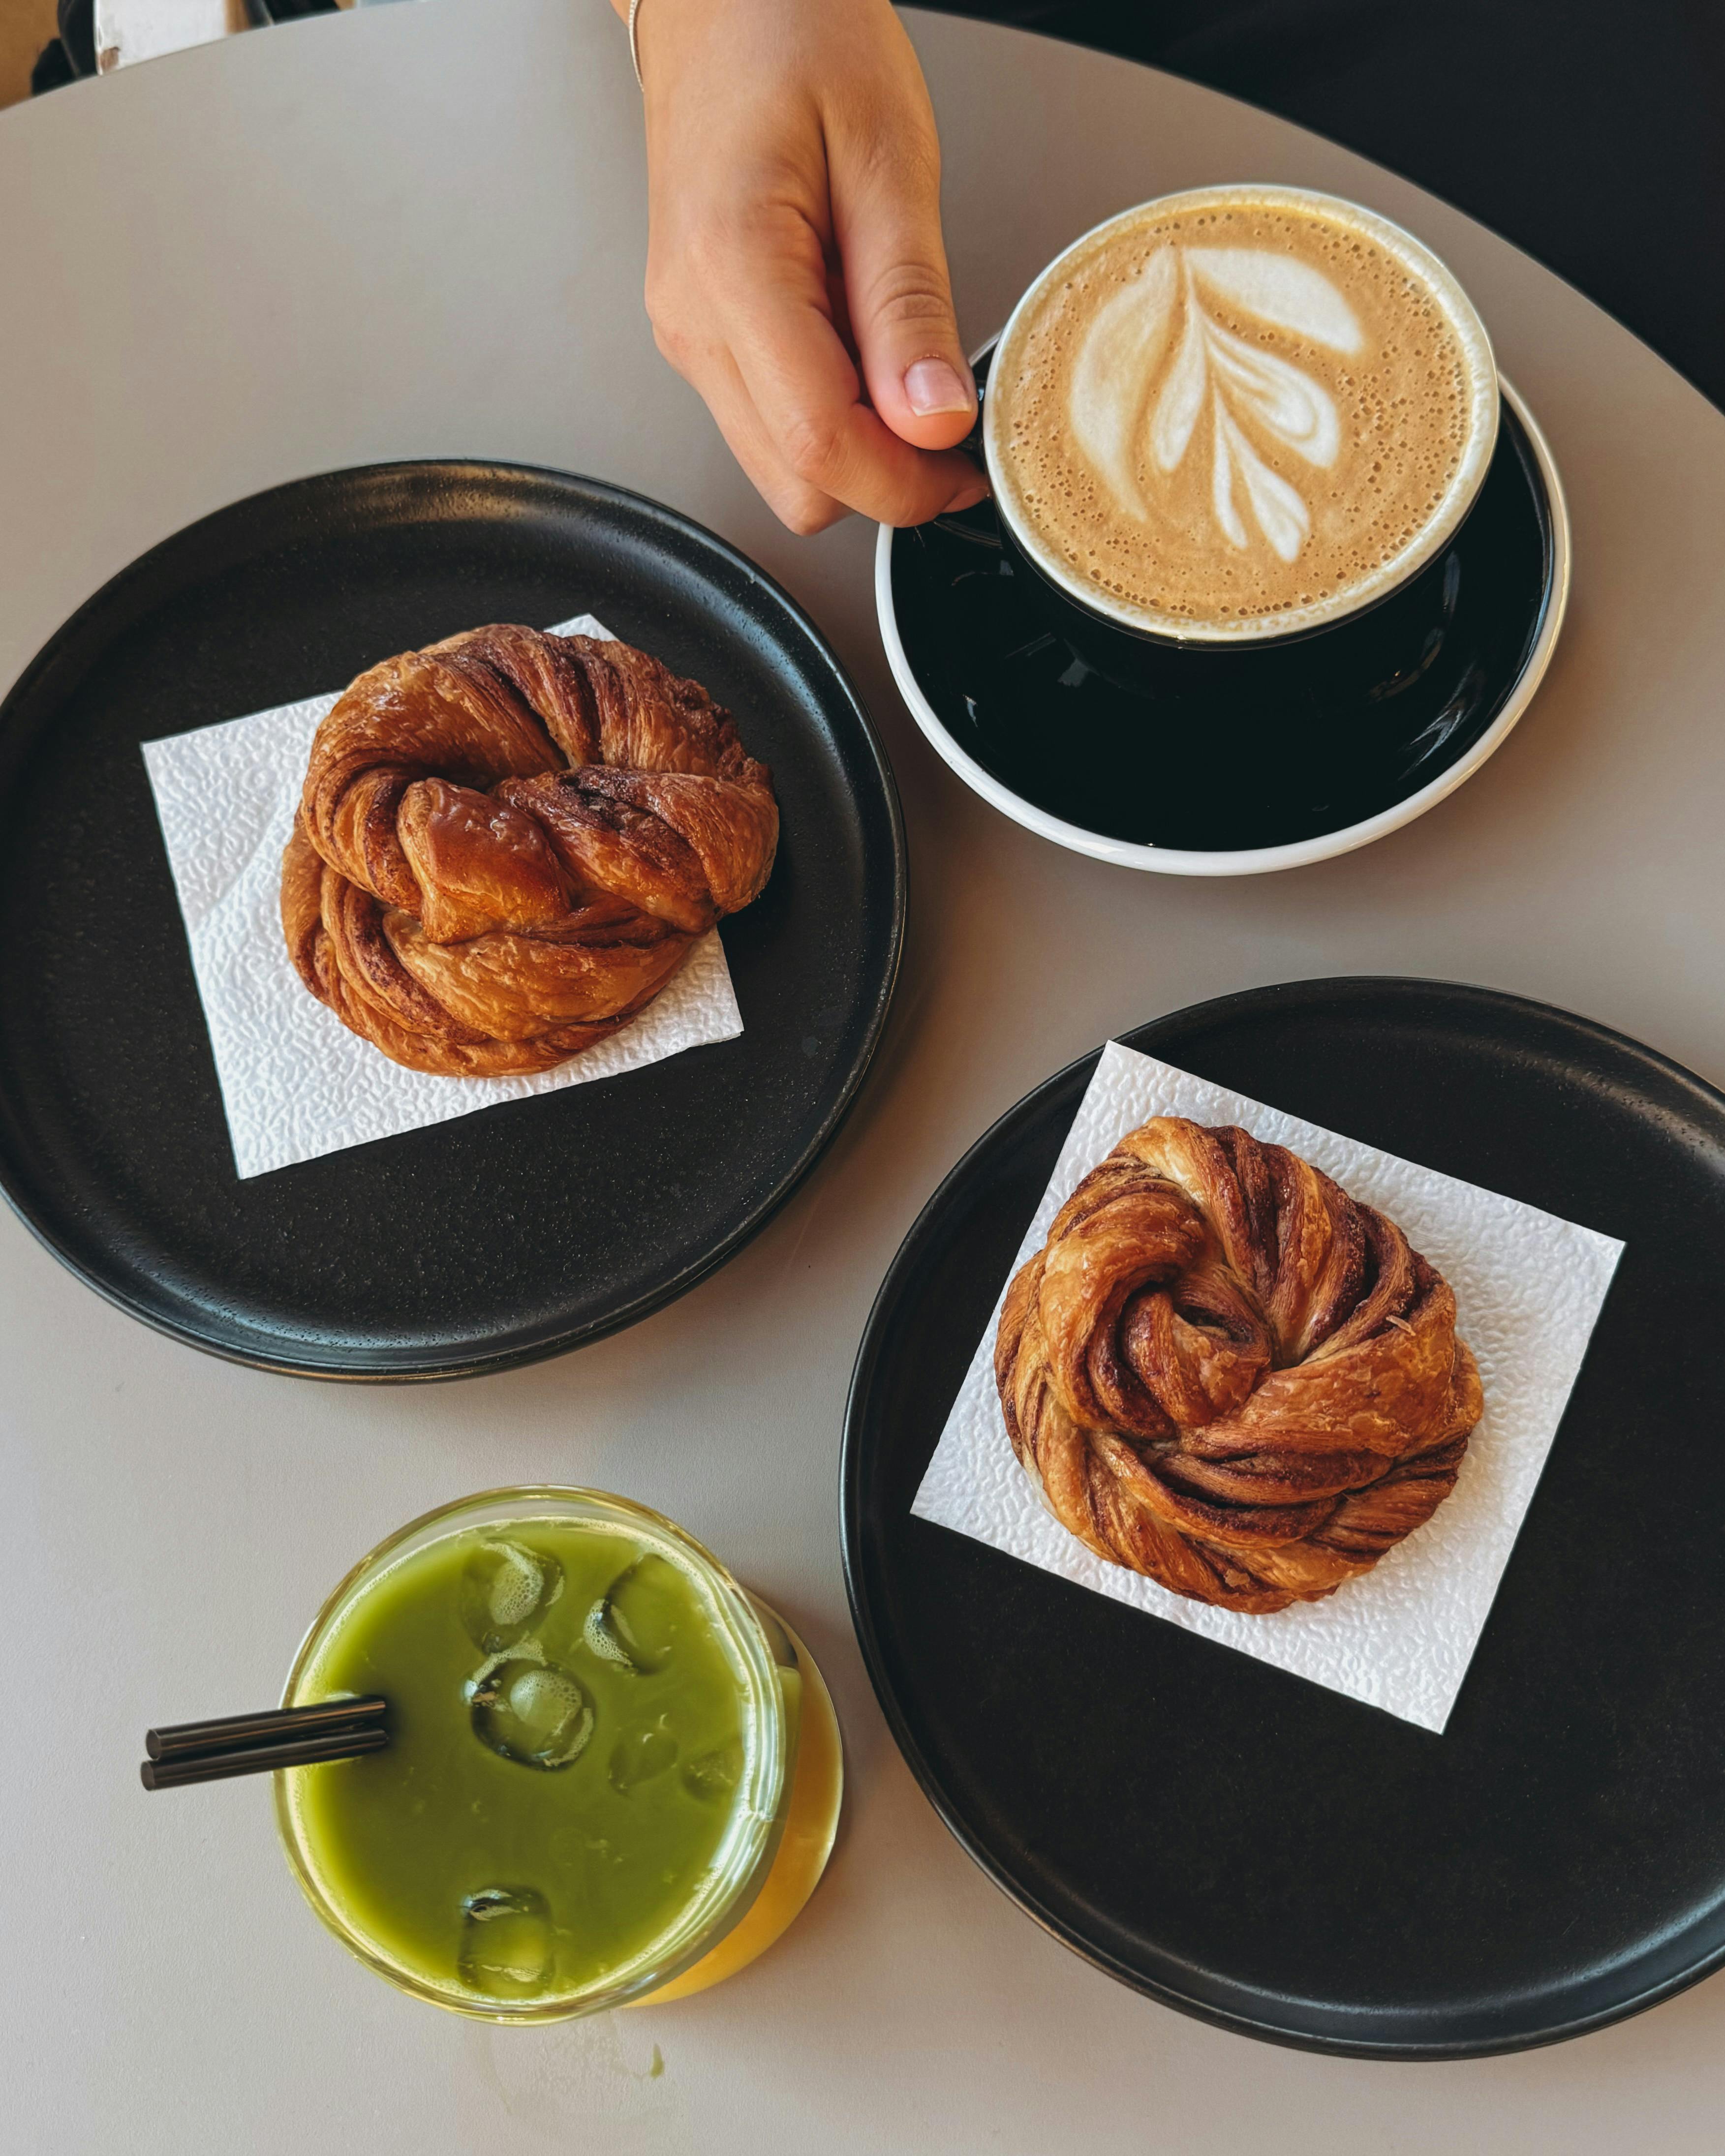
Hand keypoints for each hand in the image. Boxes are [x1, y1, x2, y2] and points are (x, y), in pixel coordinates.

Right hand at [618, 0, 988, 533]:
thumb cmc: (795, 36)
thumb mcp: (888, 157)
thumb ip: (908, 303)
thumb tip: (936, 422)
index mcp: (731, 270)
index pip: (821, 445)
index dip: (907, 481)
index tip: (970, 466)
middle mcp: (692, 321)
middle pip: (796, 484)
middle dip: (884, 477)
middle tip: (950, 418)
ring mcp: (688, 336)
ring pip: (780, 468)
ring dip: (856, 448)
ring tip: (901, 359)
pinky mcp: (701, 335)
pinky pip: (770, 422)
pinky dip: (830, 415)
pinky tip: (861, 345)